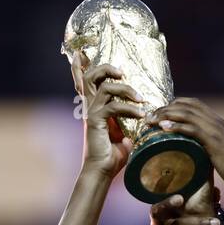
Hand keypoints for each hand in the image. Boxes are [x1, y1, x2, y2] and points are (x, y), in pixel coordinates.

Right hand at [71, 52, 143, 178]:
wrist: (102, 171)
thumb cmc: (113, 154)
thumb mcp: (123, 131)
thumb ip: (127, 118)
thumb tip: (144, 112)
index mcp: (94, 106)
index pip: (82, 82)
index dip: (79, 66)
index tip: (80, 53)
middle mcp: (90, 106)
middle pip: (90, 76)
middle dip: (106, 68)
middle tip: (123, 72)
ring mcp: (92, 113)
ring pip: (105, 87)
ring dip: (126, 89)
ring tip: (141, 99)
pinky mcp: (96, 121)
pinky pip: (113, 106)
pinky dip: (129, 109)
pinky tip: (140, 116)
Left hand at [145, 98, 223, 200]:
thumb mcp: (218, 150)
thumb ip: (205, 144)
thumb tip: (190, 149)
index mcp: (216, 120)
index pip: (191, 103)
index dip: (173, 105)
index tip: (158, 113)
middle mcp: (215, 120)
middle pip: (185, 105)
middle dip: (165, 108)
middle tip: (148, 117)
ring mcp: (215, 129)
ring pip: (186, 114)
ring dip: (166, 115)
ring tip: (151, 121)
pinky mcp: (214, 141)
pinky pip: (192, 129)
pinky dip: (177, 126)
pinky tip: (164, 127)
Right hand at [150, 179, 221, 224]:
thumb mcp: (195, 211)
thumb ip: (203, 198)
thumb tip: (217, 190)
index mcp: (161, 207)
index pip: (160, 197)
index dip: (167, 197)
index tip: (180, 197)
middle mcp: (156, 220)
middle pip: (159, 210)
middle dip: (169, 203)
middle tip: (182, 199)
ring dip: (198, 223)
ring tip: (215, 222)